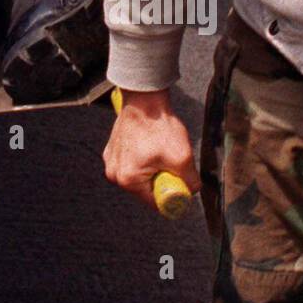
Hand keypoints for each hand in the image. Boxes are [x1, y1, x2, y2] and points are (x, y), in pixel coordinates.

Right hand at [102, 89, 199, 211]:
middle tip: (170, 161)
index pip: (155, 203)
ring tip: (159, 149)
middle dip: (161, 179)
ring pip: (140, 176)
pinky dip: (143, 158)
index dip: (171, 193)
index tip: (178, 179)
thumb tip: (191, 191)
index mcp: (127, 180)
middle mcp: (114, 174)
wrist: (145, 99)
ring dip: (153, 168)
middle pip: (147, 190)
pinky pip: (132, 163)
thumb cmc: (159, 126)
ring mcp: (111, 161)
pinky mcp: (112, 150)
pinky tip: (150, 144)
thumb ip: (191, 182)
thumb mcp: (183, 158)